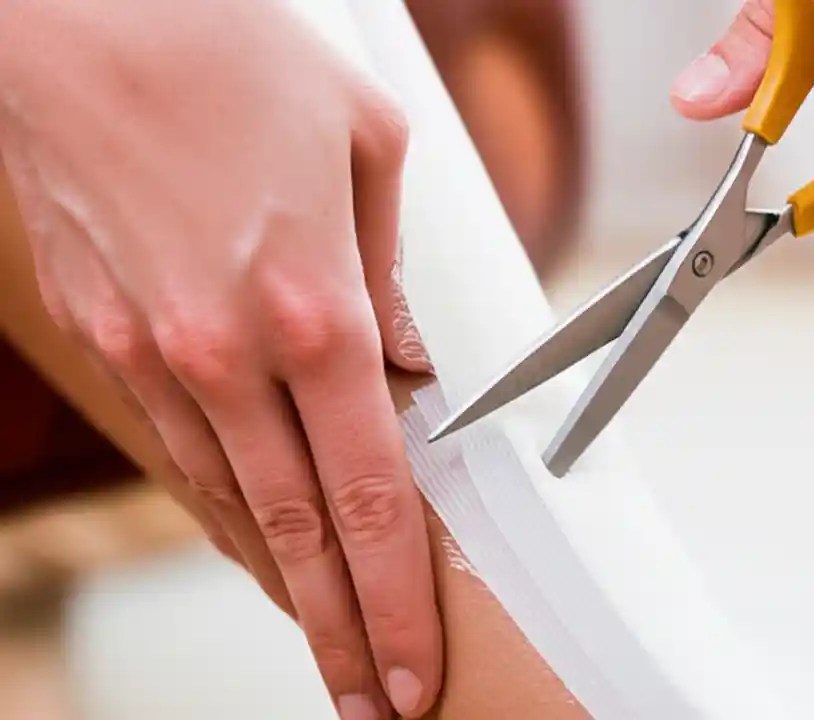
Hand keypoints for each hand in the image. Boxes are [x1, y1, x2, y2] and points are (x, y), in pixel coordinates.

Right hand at [0, 2, 438, 717]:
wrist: (77, 18)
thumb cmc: (230, 57)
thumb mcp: (370, 145)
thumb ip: (397, 272)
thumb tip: (410, 369)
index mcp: (312, 310)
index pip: (368, 499)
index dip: (398, 601)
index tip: (415, 670)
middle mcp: (226, 355)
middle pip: (297, 537)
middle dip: (343, 635)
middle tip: (373, 705)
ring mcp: (153, 357)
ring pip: (230, 508)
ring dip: (282, 589)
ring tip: (328, 647)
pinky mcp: (106, 340)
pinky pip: (178, 453)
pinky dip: (226, 512)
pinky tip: (257, 546)